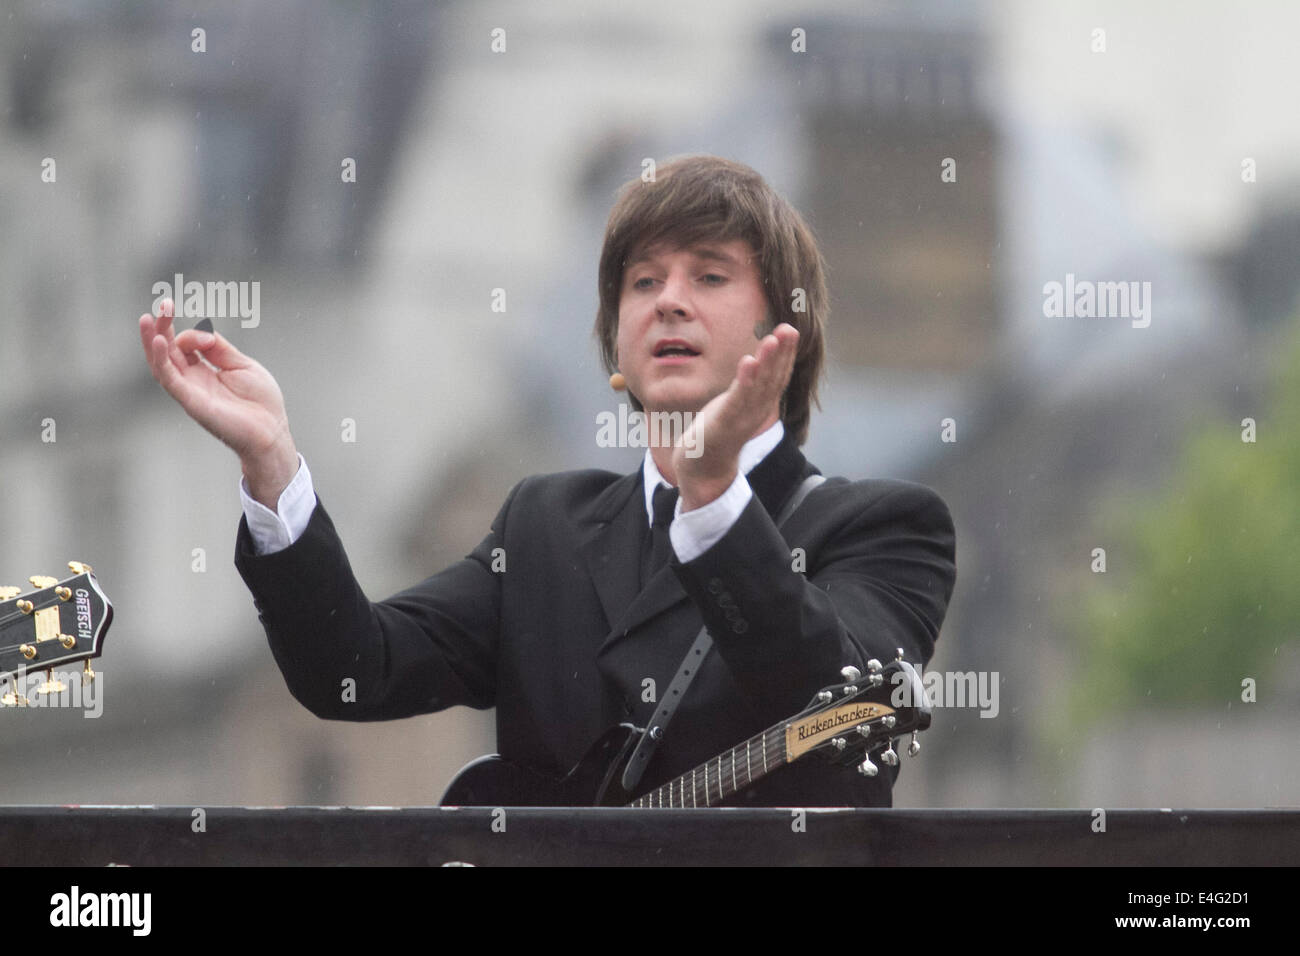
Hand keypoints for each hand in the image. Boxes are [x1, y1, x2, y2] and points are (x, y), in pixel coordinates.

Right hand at [139, 299, 298, 506]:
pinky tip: (159, 342)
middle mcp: (192, 380)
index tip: (205, 332)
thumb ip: (219, 348)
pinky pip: (170, 379)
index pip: (184, 345)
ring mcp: (190, 391)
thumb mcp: (242, 365)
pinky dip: (162, 361)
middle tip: (162, 305)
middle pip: (168, 351)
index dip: (189, 332)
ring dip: (152, 341)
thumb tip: (202, 332)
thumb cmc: (260, 402)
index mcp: (204, 371)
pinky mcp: (191, 402)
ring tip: (146, 320)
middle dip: (161, 327)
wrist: (271, 432)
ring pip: (162, 364)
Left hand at [673, 323, 798, 510]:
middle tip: (789, 329)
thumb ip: (747, 386)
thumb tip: (755, 362)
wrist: (702, 467)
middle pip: (773, 379)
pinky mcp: (725, 424)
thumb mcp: (736, 404)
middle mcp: (756, 411)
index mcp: (760, 405)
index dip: (785, 354)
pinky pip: (737, 400)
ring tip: (772, 340)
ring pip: (758, 387)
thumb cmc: (718, 431)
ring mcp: (742, 419)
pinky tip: (748, 361)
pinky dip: (745, 380)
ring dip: (767, 362)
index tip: (790, 330)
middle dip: (782, 353)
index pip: (777, 376)